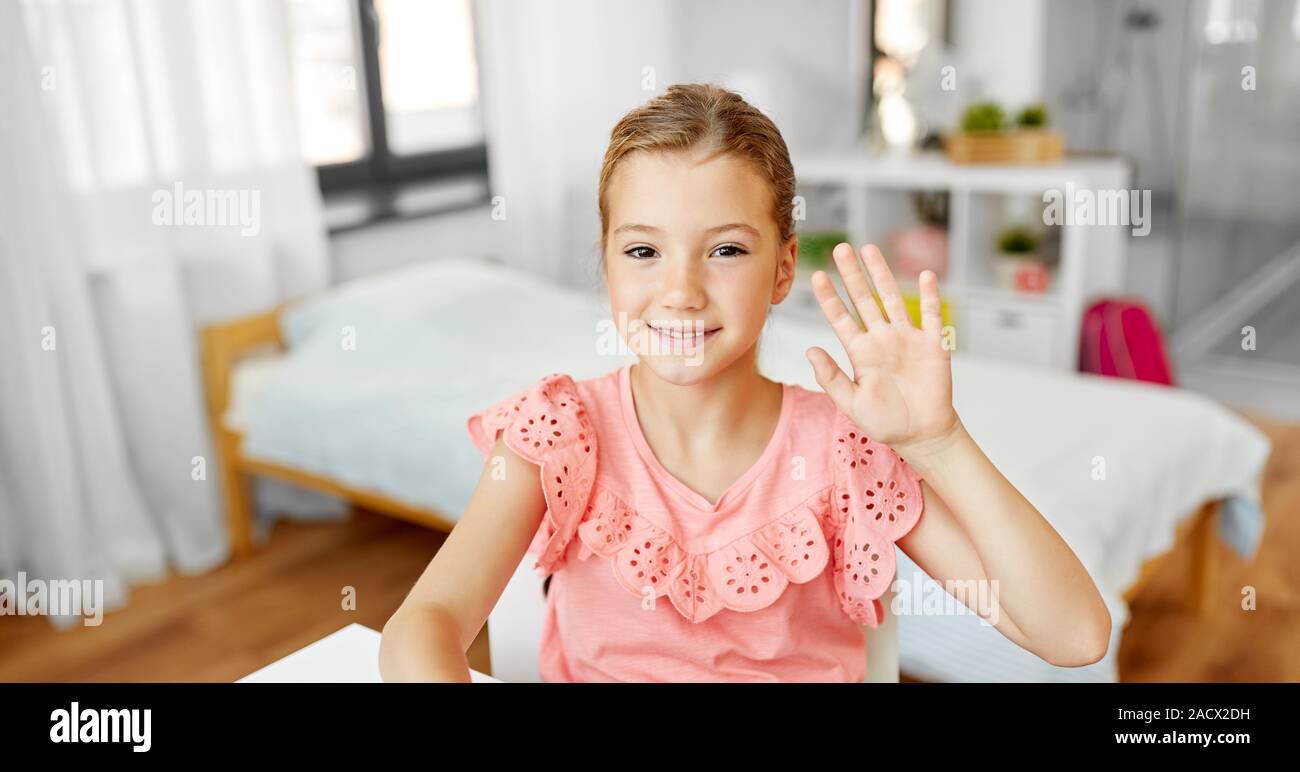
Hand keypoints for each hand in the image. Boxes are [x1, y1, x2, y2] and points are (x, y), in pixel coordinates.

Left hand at [806, 243, 959, 454]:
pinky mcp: (932, 345)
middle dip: (852, 274)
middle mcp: (881, 339)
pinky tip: (925, 275)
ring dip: (882, 274)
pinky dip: (930, 296)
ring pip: (893, 298)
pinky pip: (932, 315)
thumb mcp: (851, 403)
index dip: (829, 298)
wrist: (922, 434)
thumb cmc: (885, 422)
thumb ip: (830, 377)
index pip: (841, 318)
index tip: (816, 277)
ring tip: (870, 249)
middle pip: (864, 299)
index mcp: (860, 352)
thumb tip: (808, 350)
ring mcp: (907, 339)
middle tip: (840, 248)